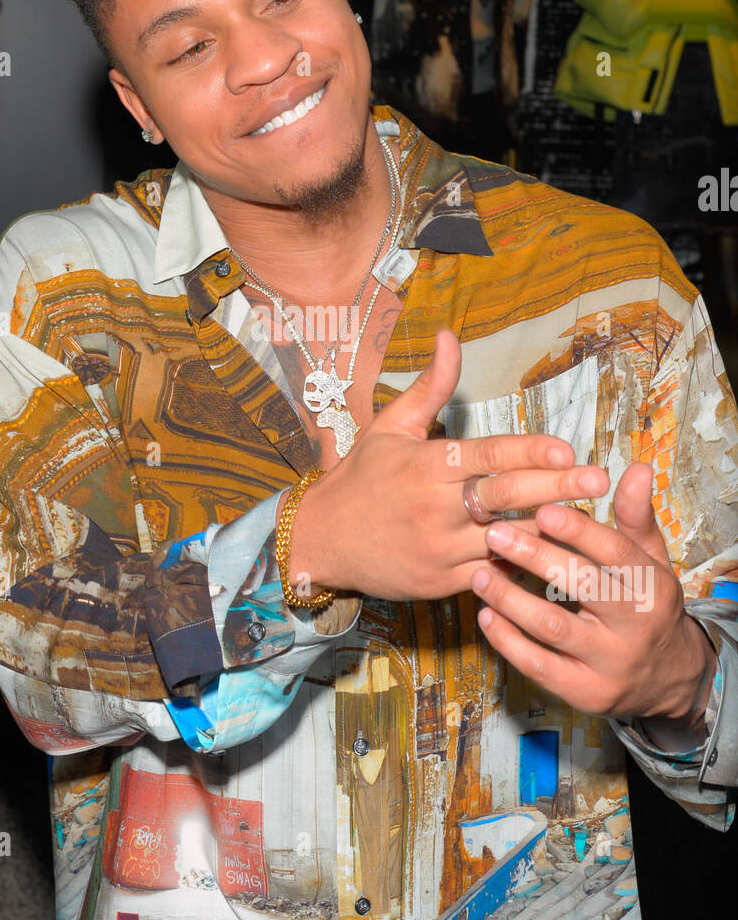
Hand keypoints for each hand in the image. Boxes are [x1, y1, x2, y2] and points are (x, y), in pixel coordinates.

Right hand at [288, 328, 609, 601]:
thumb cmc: (361, 477)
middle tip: (597, 480)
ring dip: (547, 529)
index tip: (565, 448)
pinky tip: (553, 554)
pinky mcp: (440, 583)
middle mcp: (434, 507)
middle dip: (556, 488)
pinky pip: (491, 571)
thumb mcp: (391, 426)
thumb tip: (448, 336)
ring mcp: (438, 548)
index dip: (528, 451)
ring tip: (589, 519)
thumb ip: (431, 386)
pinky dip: (520, 562)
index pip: (487, 455)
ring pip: (505, 540)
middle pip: (506, 497)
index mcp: (426, 465)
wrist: (322, 539)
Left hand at [471, 460, 716, 723]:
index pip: (616, 553)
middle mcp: (635, 626)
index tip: (543, 508)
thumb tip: (637, 467)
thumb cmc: (647, 605)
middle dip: (535, 557)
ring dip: (510, 598)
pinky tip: (486, 614)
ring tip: (480, 572)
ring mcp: (609, 664)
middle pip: (582, 586)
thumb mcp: (651, 560)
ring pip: (553, 627)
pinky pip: (538, 666)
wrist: (668, 678)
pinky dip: (507, 640)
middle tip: (494, 533)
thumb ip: (636, 516)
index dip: (579, 530)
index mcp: (652, 587)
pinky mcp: (584, 693)